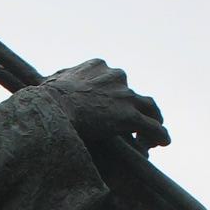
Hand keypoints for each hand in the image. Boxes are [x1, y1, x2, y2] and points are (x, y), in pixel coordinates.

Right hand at [48, 60, 169, 150]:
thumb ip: (59, 80)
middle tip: (135, 125)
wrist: (51, 107)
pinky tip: (163, 144)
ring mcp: (124, 96)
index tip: (112, 111)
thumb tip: (49, 82)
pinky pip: (153, 127)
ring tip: (151, 137)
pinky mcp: (129, 116)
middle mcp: (115, 76)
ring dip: (153, 120)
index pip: (114, 79)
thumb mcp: (51, 82)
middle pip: (133, 93)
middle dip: (135, 108)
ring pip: (150, 107)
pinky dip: (160, 135)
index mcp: (98, 66)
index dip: (116, 96)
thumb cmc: (45, 98)